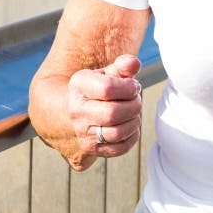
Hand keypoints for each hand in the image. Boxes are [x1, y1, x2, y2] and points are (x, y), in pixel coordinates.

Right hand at [66, 54, 141, 170]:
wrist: (77, 108)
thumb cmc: (99, 87)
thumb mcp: (109, 72)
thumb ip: (124, 65)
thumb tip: (134, 64)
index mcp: (79, 85)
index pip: (108, 88)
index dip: (128, 88)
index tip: (133, 86)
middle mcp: (76, 110)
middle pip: (113, 113)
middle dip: (133, 106)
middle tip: (136, 100)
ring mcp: (82, 132)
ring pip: (117, 133)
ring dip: (134, 121)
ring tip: (133, 112)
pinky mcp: (90, 148)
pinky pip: (119, 148)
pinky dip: (132, 137)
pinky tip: (130, 125)